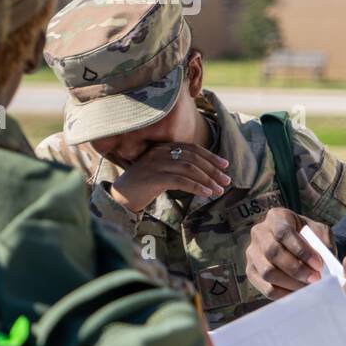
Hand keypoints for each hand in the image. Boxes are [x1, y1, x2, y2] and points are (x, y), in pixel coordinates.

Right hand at [109, 142, 229, 213]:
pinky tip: (206, 193)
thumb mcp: (159, 171)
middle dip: (212, 169)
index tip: (225, 165)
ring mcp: (154, 165)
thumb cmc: (141, 186)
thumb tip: (204, 172)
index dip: (210, 156)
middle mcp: (158, 153)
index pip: (191, 148)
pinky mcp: (153, 178)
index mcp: (160, 148)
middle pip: (192, 158)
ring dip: (207, 180)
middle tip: (226, 180)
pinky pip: (180, 181)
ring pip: (189, 169)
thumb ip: (176, 167)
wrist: (119, 197)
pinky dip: (196, 187)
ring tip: (219, 190)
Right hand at [245, 209, 328, 298]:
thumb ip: (322, 242)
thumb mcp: (319, 232)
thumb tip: (321, 262)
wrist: (297, 244)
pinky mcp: (251, 271)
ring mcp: (252, 253)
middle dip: (296, 269)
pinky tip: (297, 293)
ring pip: (267, 272)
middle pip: (272, 253)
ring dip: (290, 282)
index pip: (283, 233)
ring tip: (307, 286)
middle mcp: (259, 233)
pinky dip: (284, 293)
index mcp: (276, 217)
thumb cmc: (309, 236)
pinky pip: (265, 287)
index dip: (301, 250)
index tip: (318, 264)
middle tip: (315, 278)